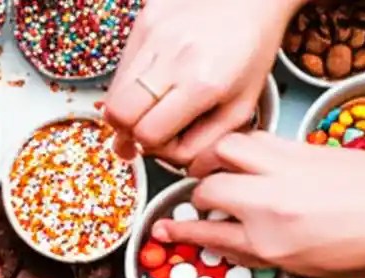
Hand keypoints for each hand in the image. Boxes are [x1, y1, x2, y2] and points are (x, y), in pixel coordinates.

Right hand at [105, 0, 296, 166]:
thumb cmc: (252, 47)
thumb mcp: (244, 104)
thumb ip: (210, 141)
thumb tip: (183, 168)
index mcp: (203, 84)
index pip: (149, 135)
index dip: (154, 148)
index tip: (168, 143)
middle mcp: (173, 59)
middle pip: (117, 115)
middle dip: (127, 132)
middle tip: (144, 133)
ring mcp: (153, 37)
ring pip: (112, 92)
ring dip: (126, 109)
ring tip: (147, 108)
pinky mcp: (143, 22)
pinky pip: (121, 67)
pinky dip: (130, 83)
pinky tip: (152, 80)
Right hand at [156, 133, 364, 277]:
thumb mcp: (305, 270)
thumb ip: (263, 253)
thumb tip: (237, 241)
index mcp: (268, 244)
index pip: (207, 235)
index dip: (177, 233)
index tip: (160, 230)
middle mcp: (270, 204)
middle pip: (209, 189)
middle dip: (196, 193)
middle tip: (198, 196)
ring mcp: (287, 171)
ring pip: (229, 148)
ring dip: (214, 155)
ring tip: (214, 162)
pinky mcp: (306, 149)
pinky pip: (262, 138)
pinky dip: (247, 145)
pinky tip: (250, 153)